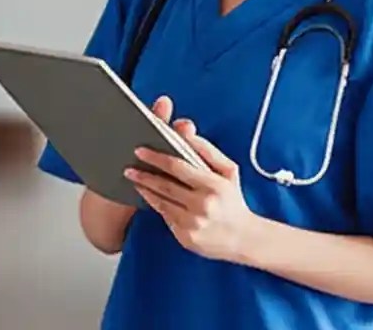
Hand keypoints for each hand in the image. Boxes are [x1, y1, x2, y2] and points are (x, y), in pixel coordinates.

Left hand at [124, 116, 257, 262]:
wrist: (243, 238)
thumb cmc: (233, 201)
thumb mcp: (229, 171)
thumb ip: (207, 150)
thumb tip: (187, 133)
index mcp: (214, 185)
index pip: (178, 167)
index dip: (157, 158)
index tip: (141, 150)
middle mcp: (202, 205)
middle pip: (165, 185)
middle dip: (144, 175)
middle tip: (129, 167)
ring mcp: (193, 223)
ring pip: (161, 202)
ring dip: (145, 189)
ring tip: (135, 179)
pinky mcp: (186, 237)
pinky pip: (165, 216)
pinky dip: (155, 204)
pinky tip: (148, 195)